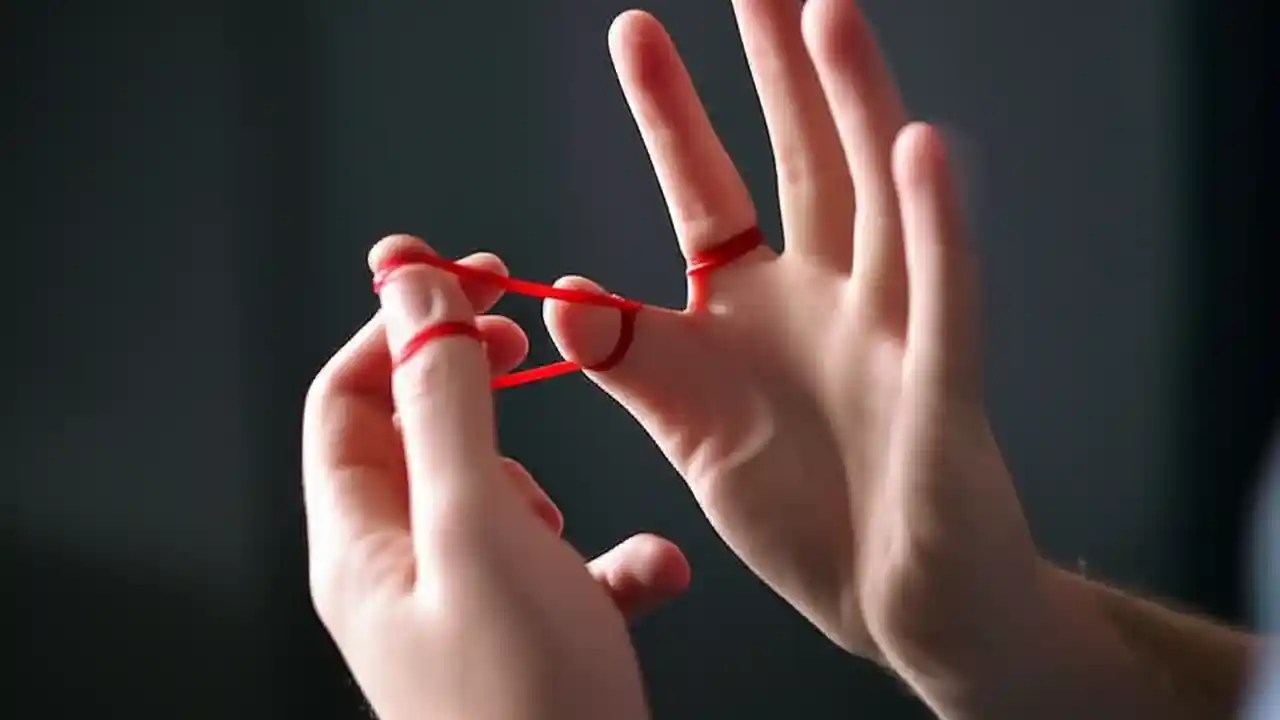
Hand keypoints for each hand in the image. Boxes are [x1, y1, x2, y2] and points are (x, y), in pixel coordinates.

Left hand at [301, 237, 689, 719]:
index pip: (347, 397)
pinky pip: (566, 572)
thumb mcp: (481, 528)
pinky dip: (611, 559)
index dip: (400, 326)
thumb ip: (447, 404)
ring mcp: (464, 609)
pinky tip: (653, 573)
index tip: (470, 275)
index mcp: (364, 542)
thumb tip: (415, 290)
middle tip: (528, 339)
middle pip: (421, 441)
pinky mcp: (528, 642)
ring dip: (545, 486)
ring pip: (498, 501)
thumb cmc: (523, 697)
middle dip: (476, 387)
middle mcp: (402, 573)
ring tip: (566, 525)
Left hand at [543, 1, 1049, 694]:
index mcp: (756, 310)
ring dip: (855, 110)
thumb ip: (633, 363)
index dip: (676, 115)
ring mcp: (890, 335)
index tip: (637, 33)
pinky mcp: (941, 392)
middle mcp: (828, 299)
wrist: (900, 607)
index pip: (711, 192)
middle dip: (778, 70)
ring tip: (828, 19)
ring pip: (875, 204)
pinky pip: (940, 299)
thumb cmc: (808, 514)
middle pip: (802, 162)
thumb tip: (559, 291)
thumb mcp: (694, 430)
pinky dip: (934, 229)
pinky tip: (921, 151)